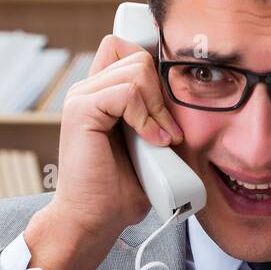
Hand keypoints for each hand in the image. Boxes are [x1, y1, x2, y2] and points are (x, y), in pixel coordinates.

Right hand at [25, 34, 183, 269]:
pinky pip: (126, 92)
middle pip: (137, 55)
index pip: (129, 49)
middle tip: (167, 131)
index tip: (170, 110)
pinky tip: (151, 142)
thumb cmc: (119, 191)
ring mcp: (81, 98)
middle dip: (161, 92)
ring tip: (160, 141)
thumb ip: (158, 116)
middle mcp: (87, 90)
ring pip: (136, 69)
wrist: (95, 220)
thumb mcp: (150, 145)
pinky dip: (146, 117)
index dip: (155, 69)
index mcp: (101, 94)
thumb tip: (189, 93)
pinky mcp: (81, 111)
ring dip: (157, 107)